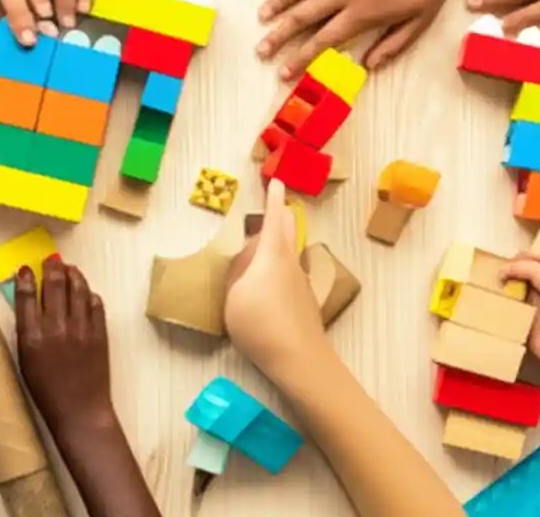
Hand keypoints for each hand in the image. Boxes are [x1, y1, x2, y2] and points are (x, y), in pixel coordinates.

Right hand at [15, 257, 111, 426]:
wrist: (79, 411)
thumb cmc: (46, 391)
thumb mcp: (26, 361)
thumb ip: (27, 332)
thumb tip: (28, 304)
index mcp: (32, 337)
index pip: (26, 296)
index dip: (25, 278)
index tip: (25, 269)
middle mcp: (56, 328)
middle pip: (54, 285)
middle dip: (52, 268)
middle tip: (51, 260)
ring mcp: (80, 329)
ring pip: (77, 289)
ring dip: (73, 275)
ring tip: (69, 268)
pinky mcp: (100, 333)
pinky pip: (96, 304)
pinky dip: (89, 294)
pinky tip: (86, 291)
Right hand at [224, 180, 326, 370]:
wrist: (299, 358)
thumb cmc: (260, 323)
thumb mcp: (234, 297)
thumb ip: (238, 275)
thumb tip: (246, 262)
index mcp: (272, 256)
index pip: (274, 219)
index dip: (273, 200)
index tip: (277, 182)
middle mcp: (290, 264)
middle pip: (286, 233)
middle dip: (280, 218)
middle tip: (275, 207)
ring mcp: (300, 283)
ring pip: (287, 255)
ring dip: (276, 247)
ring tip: (259, 252)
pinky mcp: (304, 302)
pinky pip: (287, 276)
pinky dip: (276, 272)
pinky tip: (266, 289)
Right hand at [257, 0, 466, 77]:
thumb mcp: (419, 20)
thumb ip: (392, 45)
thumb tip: (368, 67)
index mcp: (362, 12)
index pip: (323, 40)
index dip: (300, 58)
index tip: (283, 71)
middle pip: (303, 15)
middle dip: (279, 35)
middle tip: (260, 48)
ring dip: (278, 1)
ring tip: (262, 14)